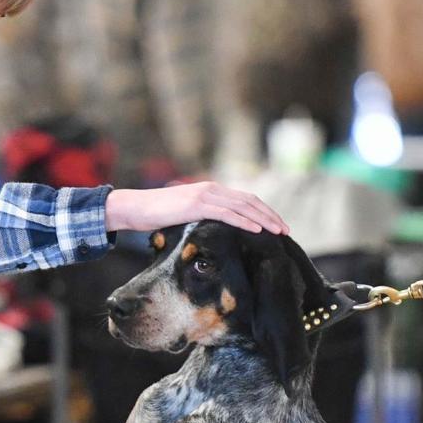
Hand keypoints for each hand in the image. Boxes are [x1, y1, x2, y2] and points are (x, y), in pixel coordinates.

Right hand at [105, 180, 287, 234]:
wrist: (136, 207)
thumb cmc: (157, 215)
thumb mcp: (185, 216)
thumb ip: (202, 219)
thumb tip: (215, 233)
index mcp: (211, 191)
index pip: (244, 199)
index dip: (263, 211)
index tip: (277, 225)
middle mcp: (212, 189)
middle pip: (250, 201)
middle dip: (270, 215)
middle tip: (286, 230)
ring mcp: (205, 195)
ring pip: (243, 206)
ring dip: (264, 219)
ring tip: (278, 231)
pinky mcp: (197, 205)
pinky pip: (227, 214)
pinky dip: (245, 221)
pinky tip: (257, 230)